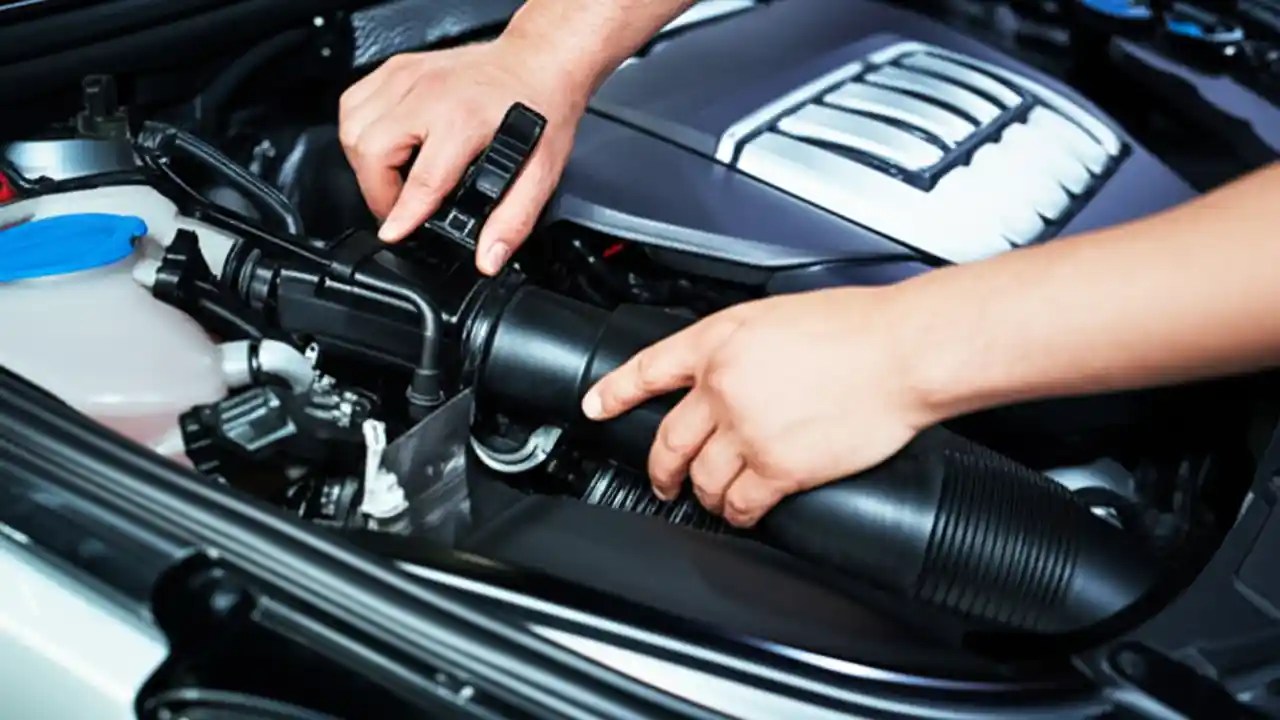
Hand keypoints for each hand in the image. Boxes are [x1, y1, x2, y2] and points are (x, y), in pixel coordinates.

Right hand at [339, 35, 589, 274]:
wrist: (539, 62)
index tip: (392, 234)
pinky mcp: (398, 68)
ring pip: (353, 125)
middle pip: (372, 150)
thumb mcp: (540, 172)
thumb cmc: (541, 109)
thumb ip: (513, 220)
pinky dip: (358, 131)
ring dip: (363, 163)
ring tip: (389, 182)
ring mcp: (409, 76)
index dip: (402, 214)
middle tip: (399, 211)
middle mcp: (430, 94)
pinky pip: (355, 103)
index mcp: (464, 120)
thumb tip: (489, 257)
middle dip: (378, 193)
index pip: (421, 179)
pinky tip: (381, 146)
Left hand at [580, 289, 937, 526]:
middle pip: (668, 439)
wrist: (902, 352)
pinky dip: (736, 514)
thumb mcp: (778, 313)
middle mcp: (724, 386)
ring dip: (702, 494)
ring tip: (709, 498)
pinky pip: (740, 503)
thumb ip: (742, 344)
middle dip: (658, 467)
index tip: (595, 406)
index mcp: (720, 341)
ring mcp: (748, 430)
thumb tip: (728, 368)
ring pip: (701, 477)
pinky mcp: (779, 468)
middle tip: (660, 480)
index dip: (615, 391)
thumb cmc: (859, 327)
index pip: (649, 368)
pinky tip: (741, 512)